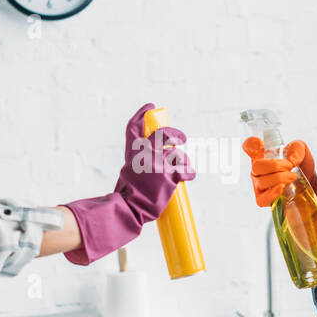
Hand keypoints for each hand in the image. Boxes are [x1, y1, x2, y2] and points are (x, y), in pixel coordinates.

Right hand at [62, 103, 195, 264]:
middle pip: (163, 134)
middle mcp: (145, 155)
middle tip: (181, 138)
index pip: (134, 128)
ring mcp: (158, 165)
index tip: (149, 107)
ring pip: (178, 154)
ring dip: (183, 160)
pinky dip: (189, 172)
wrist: (129, 209)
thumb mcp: (127, 172)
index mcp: (132, 154)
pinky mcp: (169, 177)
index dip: (141, 114)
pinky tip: (189, 175)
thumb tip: (149, 157)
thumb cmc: (127, 195)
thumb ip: (138, 162)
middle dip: (174, 133)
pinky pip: (186, 170)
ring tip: (182, 167)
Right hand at [241, 137, 316, 230]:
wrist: (307, 180)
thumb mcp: (301, 150)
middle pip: (256, 166)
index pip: (249, 146)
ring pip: (261, 181)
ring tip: (293, 177)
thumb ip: (297, 149)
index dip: (251, 145)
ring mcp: (258, 185)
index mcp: (262, 154)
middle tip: (290, 167)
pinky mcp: (263, 199)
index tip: (260, 145)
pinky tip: (282, 188)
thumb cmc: (299, 163)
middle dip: (275, 166)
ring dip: (279, 178)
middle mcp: (257, 169)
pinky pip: (262, 199)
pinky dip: (273, 193)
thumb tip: (291, 161)